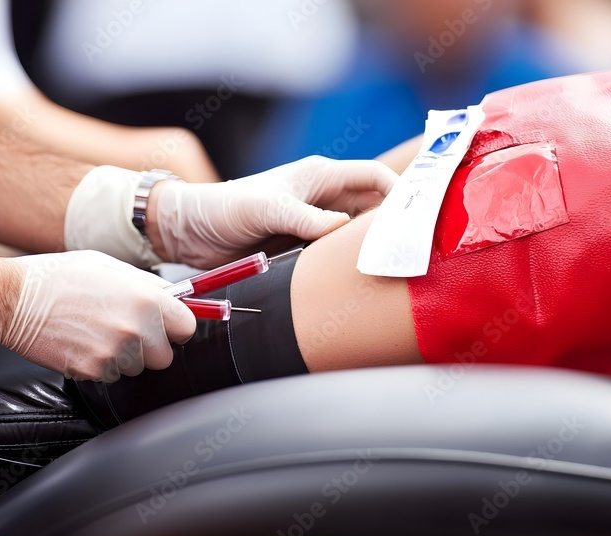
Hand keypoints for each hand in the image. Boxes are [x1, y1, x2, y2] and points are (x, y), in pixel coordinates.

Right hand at [0, 252, 195, 381]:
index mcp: (146, 298)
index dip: (175, 327)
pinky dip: (99, 364)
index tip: (165, 326)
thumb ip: (147, 285)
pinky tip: (81, 342)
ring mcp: (114, 352)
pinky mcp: (92, 370)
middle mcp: (135, 328)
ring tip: (95, 331)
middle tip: (124, 329)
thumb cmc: (59, 276)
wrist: (14, 298)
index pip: (187, 327)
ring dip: (123, 356)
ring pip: (135, 368)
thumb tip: (176, 297)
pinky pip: (110, 375)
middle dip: (149, 346)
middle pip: (164, 356)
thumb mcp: (110, 267)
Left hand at [148, 156, 398, 267]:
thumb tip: (342, 228)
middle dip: (392, 226)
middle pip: (374, 209)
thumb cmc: (223, 209)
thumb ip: (304, 217)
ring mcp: (314, 225)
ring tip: (392, 269)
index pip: (375, 177)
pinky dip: (347, 266)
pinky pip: (335, 257)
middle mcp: (324, 199)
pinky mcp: (303, 249)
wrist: (190, 233)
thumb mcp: (265, 209)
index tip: (421, 216)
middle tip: (413, 251)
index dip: (401, 191)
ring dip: (369, 249)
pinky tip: (359, 282)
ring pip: (357, 235)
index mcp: (320, 177)